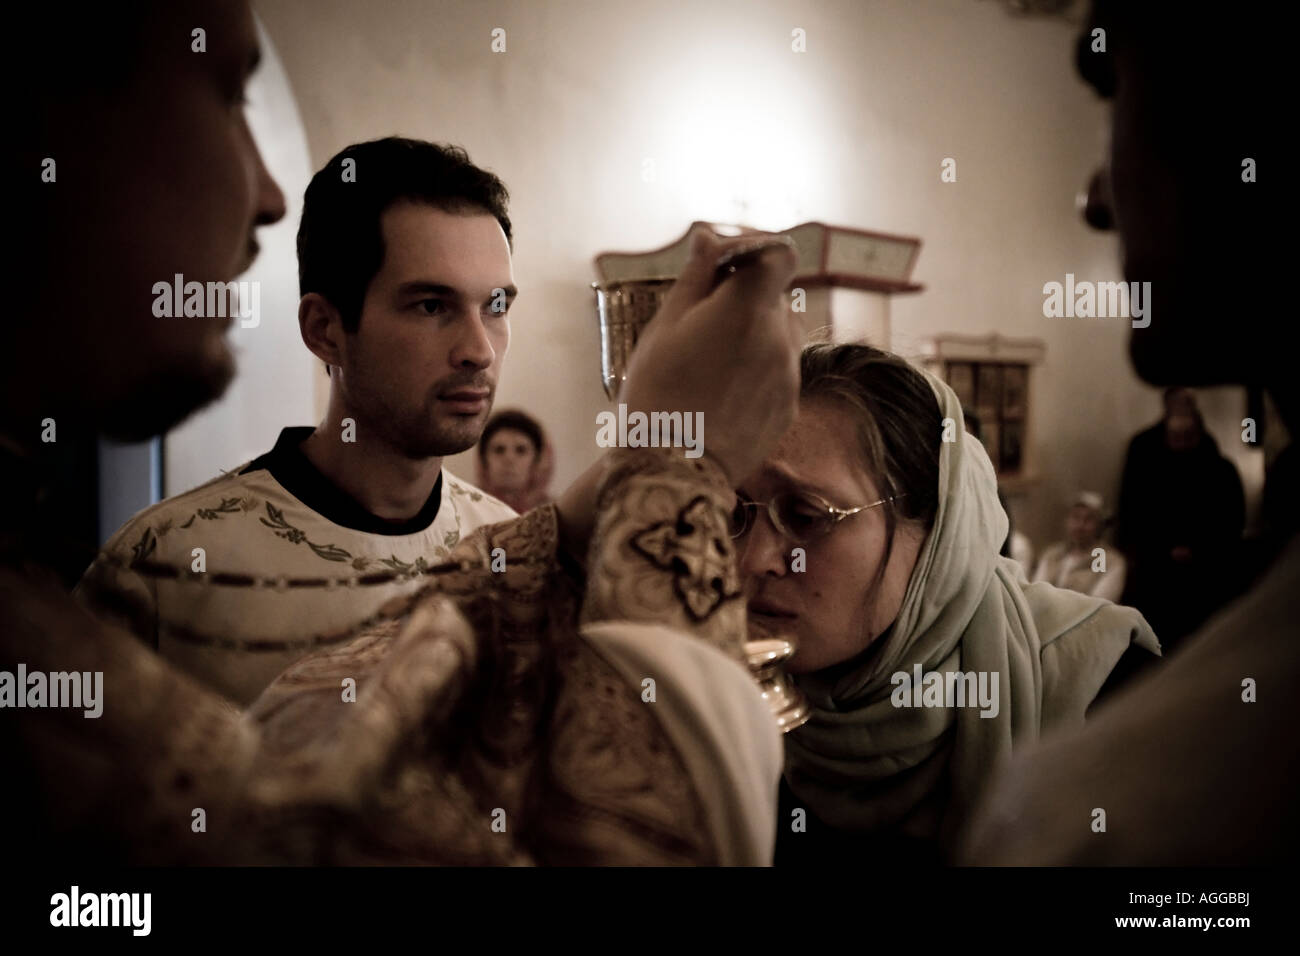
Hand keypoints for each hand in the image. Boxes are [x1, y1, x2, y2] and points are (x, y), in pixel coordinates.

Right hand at [619, 225, 800, 484]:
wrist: (673, 470)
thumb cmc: (658, 393)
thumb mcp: (665, 326)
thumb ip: (697, 277)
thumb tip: (709, 239)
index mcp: (747, 307)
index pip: (779, 253)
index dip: (755, 252)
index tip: (724, 266)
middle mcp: (780, 336)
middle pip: (775, 296)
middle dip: (745, 298)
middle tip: (701, 321)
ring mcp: (790, 374)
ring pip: (781, 334)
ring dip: (756, 334)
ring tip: (712, 361)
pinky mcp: (789, 406)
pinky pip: (780, 372)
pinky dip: (758, 370)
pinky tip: (721, 392)